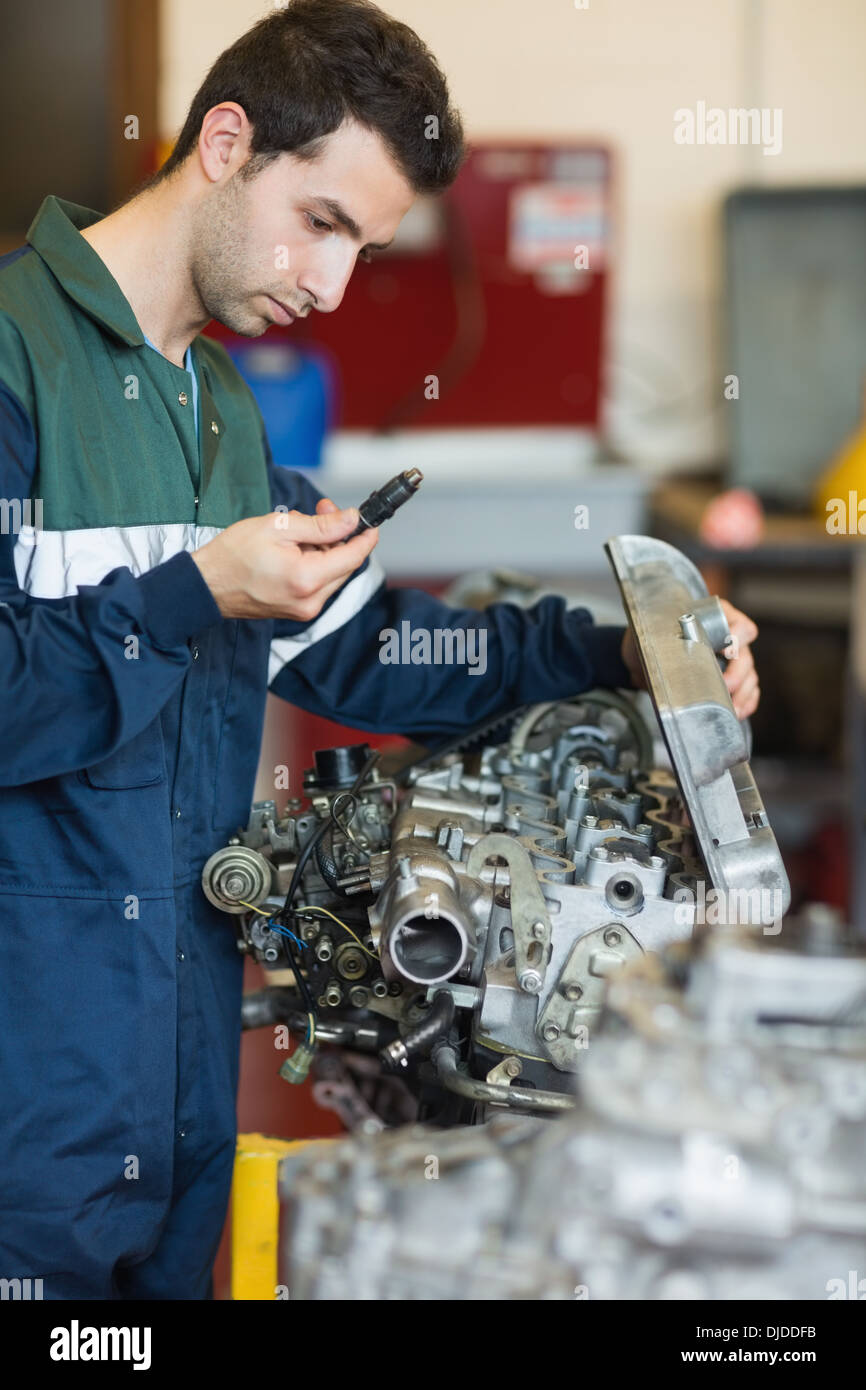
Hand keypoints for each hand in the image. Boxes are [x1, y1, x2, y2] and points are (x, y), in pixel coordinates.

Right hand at [191, 499, 377, 619]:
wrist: (206, 585)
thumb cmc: (233, 555)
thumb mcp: (278, 527)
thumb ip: (320, 526)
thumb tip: (351, 520)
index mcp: (307, 578)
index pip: (353, 556)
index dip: (366, 536)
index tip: (370, 522)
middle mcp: (311, 601)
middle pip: (344, 565)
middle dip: (338, 536)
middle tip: (322, 510)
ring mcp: (304, 610)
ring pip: (332, 574)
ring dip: (325, 549)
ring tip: (298, 529)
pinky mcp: (297, 611)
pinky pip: (318, 584)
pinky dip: (314, 564)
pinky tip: (295, 549)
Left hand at [620, 598, 759, 718]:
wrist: (638, 659)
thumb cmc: (648, 638)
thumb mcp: (652, 631)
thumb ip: (663, 636)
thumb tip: (668, 651)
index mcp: (714, 619)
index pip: (739, 624)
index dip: (738, 636)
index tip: (727, 649)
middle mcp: (728, 640)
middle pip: (745, 656)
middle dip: (738, 674)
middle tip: (725, 686)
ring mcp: (731, 661)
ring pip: (749, 676)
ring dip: (743, 694)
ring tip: (732, 709)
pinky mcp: (728, 682)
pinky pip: (747, 692)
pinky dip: (745, 703)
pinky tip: (737, 713)